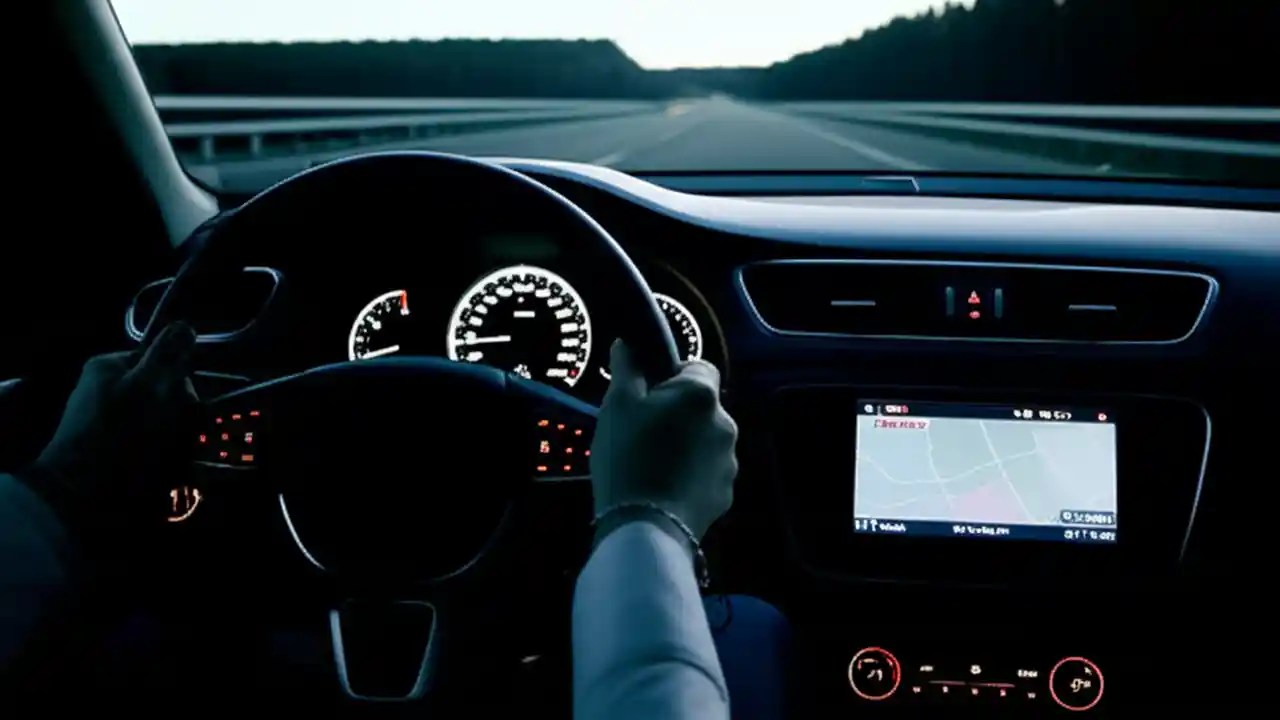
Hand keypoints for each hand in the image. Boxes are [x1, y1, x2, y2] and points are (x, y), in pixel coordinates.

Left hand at [28, 323, 197, 535]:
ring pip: (169, 426)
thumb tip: (186, 326)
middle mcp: (111, 394)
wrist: (85, 497)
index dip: (187, 380)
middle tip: (191, 433)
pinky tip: (183, 473)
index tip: (202, 399)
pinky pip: (161, 453)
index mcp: (112, 369)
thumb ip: (169, 354)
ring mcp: (117, 428)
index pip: (162, 361)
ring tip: (185, 458)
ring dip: (185, 442)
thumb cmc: (120, 434)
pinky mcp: (123, 458)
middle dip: (187, 415)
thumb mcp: (148, 385)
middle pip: (168, 394)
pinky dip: (176, 463)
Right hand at [590, 340, 737, 539]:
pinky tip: (664, 488)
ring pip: (706, 440)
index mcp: (701, 394)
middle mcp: (725, 422)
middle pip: (702, 406)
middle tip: (643, 432)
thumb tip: (628, 345)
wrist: (645, 526)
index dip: (673, 375)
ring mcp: (729, 461)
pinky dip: (691, 475)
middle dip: (679, 414)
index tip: (648, 394)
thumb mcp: (616, 406)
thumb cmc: (628, 457)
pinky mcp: (726, 493)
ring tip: (652, 465)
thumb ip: (627, 368)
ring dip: (687, 445)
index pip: (699, 366)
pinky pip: (707, 473)